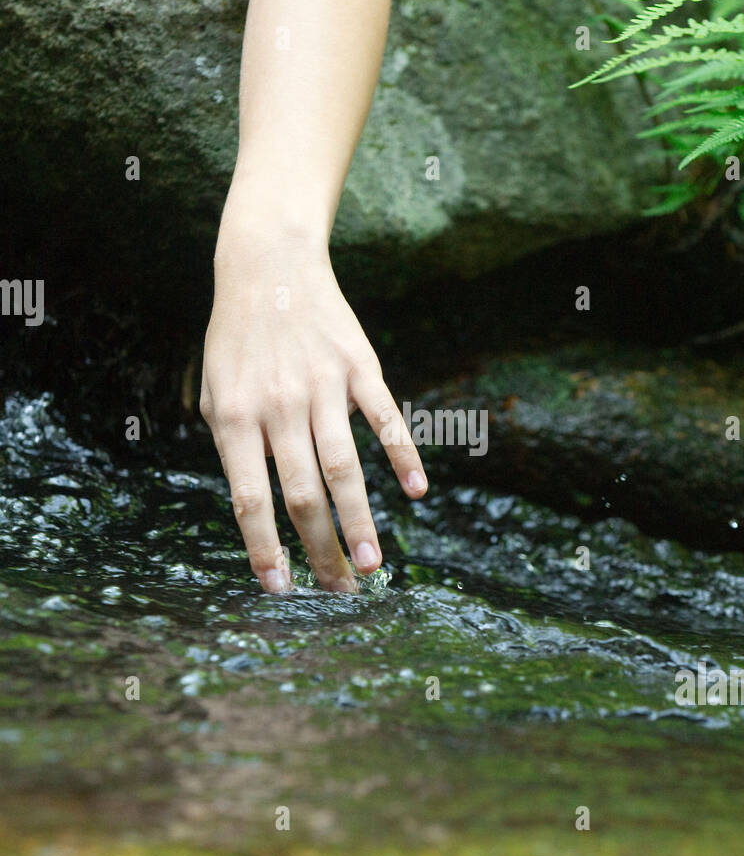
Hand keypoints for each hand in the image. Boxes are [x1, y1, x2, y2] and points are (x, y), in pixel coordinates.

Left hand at [199, 236, 427, 593]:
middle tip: (341, 590)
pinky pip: (384, 418)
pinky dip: (402, 455)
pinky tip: (416, 491)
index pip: (250, 497)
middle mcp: (278, 405)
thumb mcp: (215, 392)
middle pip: (303, 493)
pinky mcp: (358, 366)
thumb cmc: (237, 341)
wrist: (269, 266)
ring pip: (344, 467)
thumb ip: (233, 448)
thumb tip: (257, 513)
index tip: (279, 588)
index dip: (264, 547)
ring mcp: (322, 386)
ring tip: (373, 564)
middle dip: (321, 549)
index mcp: (235, 417)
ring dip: (360, 520)